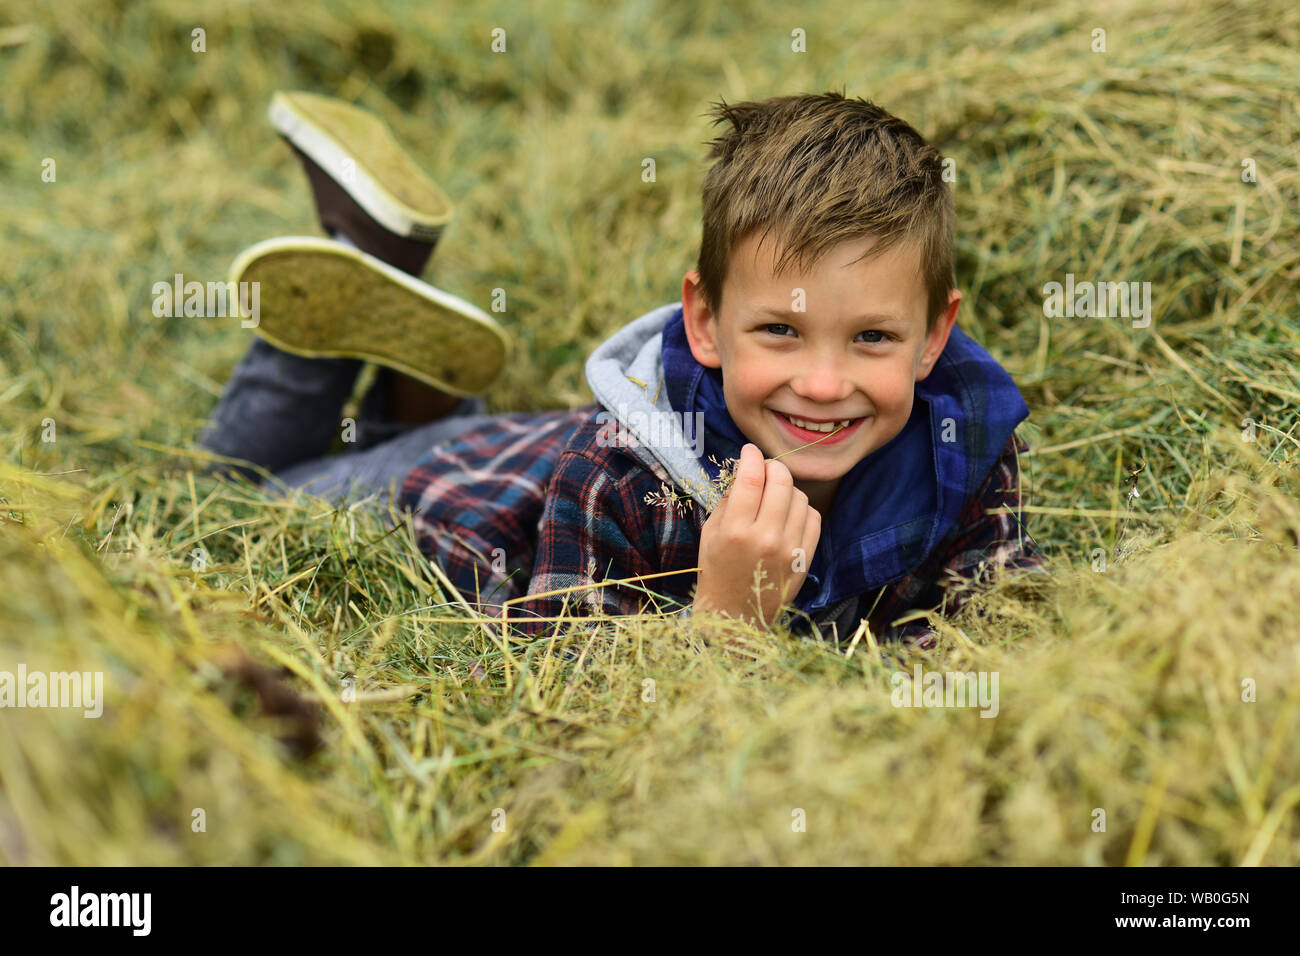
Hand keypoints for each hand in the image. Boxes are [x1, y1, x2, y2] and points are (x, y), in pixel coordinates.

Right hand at [694, 443, 821, 625]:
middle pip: (781, 481)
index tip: (749, 451)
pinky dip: (801, 509)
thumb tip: (748, 470)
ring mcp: (789, 550)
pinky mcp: (805, 559)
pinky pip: (813, 517)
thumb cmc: (716, 571)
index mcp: (735, 530)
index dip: (752, 456)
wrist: (735, 617)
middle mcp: (765, 538)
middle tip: (763, 470)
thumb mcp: (710, 533)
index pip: (751, 477)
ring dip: (786, 489)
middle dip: (772, 467)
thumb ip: (728, 499)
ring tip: (773, 498)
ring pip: (799, 496)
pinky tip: (787, 515)